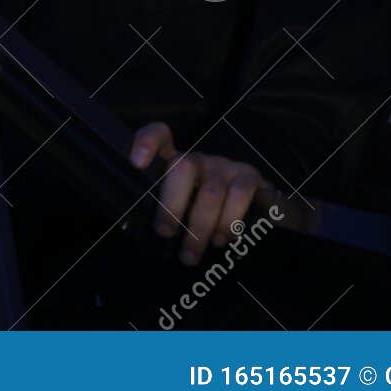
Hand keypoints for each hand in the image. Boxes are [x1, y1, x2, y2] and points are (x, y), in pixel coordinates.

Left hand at [128, 121, 272, 265]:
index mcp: (174, 163)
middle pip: (183, 167)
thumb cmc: (202, 215)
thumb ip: (162, 212)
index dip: (147, 142)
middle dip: (172, 205)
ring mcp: (225, 166)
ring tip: (191, 254)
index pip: (159, 136)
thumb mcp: (178, 211)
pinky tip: (223, 239)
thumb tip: (141, 233)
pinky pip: (240, 195)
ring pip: (211, 192)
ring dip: (200, 228)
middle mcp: (199, 160)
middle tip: (165, 233)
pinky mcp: (250, 177)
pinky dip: (229, 222)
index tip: (136, 163)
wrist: (254, 214)